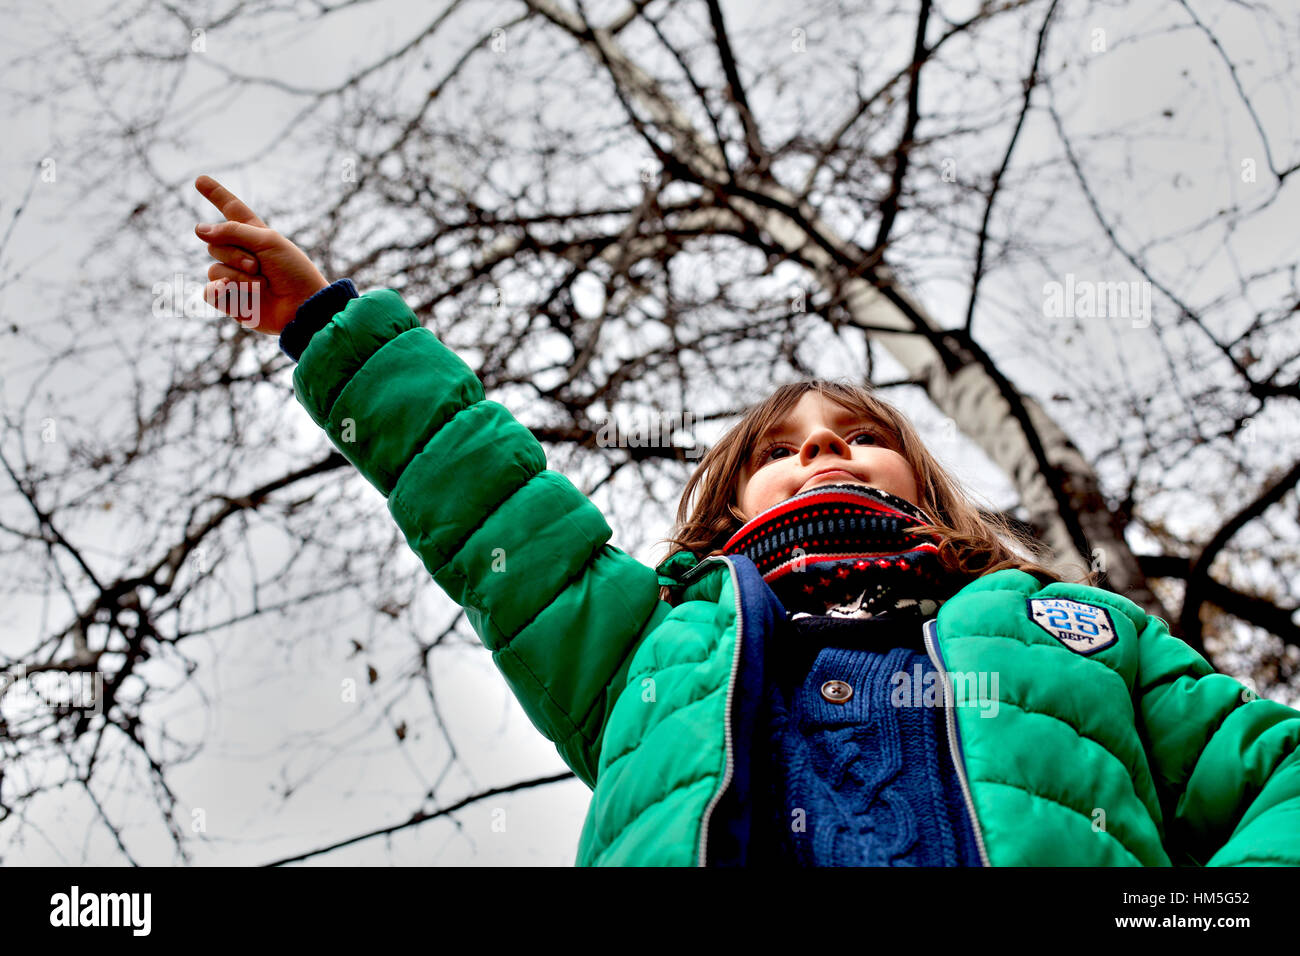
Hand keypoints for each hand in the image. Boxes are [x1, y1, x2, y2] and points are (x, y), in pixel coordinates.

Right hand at [193, 175, 329, 335]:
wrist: (303, 308)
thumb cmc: (294, 273)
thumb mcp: (268, 241)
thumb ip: (233, 231)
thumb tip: (198, 229)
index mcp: (256, 236)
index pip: (232, 210)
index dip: (216, 195)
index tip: (200, 179)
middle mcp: (242, 255)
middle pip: (215, 243)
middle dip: (235, 254)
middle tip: (258, 266)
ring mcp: (235, 278)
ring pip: (213, 269)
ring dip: (236, 276)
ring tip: (260, 285)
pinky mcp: (231, 301)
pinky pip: (209, 292)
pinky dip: (222, 292)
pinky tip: (241, 296)